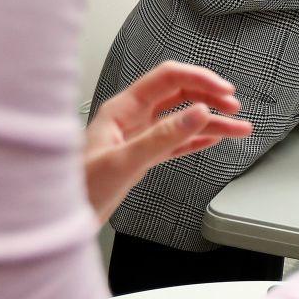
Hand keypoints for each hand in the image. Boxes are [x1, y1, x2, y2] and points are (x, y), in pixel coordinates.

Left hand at [84, 62, 252, 221]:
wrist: (59, 219)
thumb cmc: (77, 188)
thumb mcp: (123, 162)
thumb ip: (163, 137)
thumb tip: (198, 113)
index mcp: (121, 108)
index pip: (168, 79)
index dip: (199, 80)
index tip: (224, 90)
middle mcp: (130, 118)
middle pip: (179, 96)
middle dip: (210, 99)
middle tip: (235, 108)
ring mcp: (137, 137)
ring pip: (182, 122)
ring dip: (212, 123)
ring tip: (239, 128)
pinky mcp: (141, 157)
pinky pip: (176, 143)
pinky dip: (198, 140)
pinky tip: (214, 139)